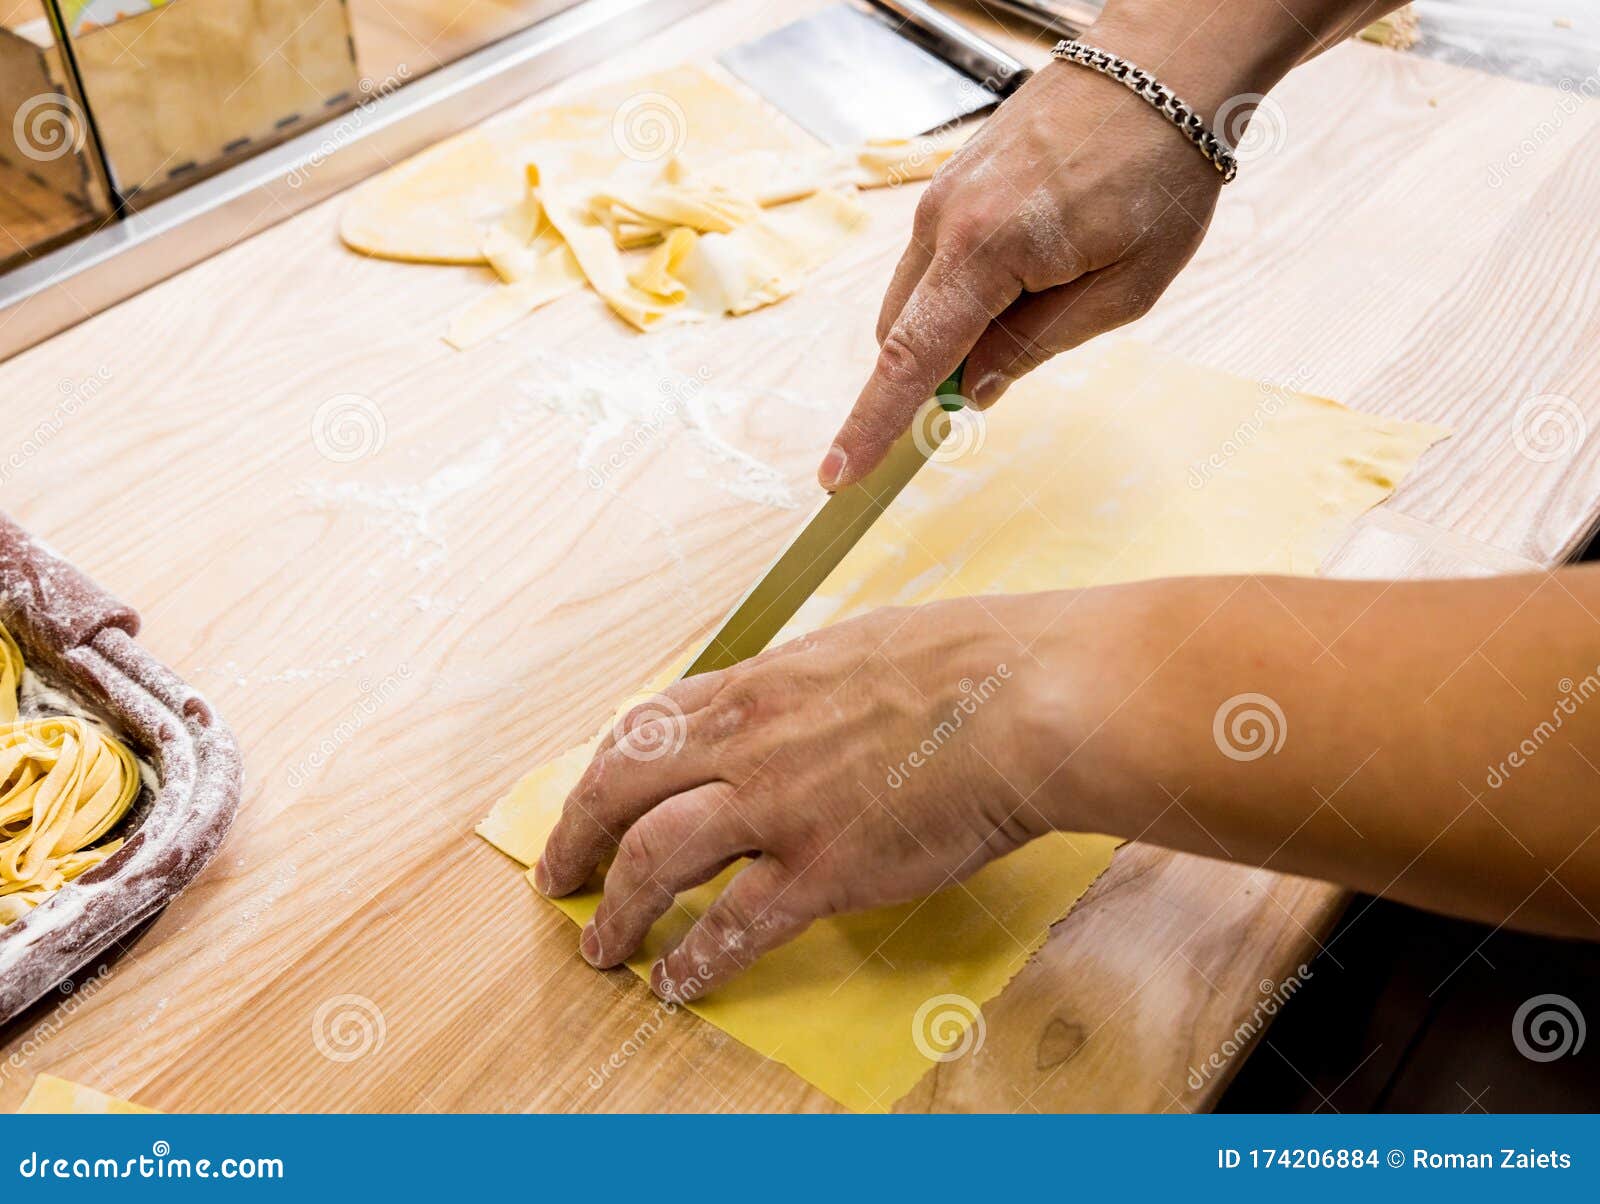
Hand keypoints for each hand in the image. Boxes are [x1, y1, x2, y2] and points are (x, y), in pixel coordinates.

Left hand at [534, 596, 1069, 999]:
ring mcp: (777, 806)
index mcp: (756, 684)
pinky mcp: (822, 868)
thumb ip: (805, 684)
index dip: (601, 771)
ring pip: (654, 858)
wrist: (1026, 697)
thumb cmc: (967, 661)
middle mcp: (746, 740)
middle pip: (619, 788)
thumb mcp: (859, 646)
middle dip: (575, 837)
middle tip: (558, 878)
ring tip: (601, 947)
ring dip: (617, 909)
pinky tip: (677, 984)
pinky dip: (695, 961)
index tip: (587, 800)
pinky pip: (734, 926)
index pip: (643, 727)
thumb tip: (791, 699)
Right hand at [818, 17, 1277, 488]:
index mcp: (985, 250)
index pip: (910, 360)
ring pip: (916, 298)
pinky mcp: (950, 182)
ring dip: (956, 326)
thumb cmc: (1160, 174)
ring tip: (1051, 288)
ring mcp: (940, 196)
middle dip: (936, 371)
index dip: (872, 426)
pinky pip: (934, 262)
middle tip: (1013, 364)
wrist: (1164, 67)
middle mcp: (944, 219)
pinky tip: (1034, 263)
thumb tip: (971, 390)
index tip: (838, 475)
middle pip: (901, 334)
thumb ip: (1036, 346)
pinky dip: (963, 289)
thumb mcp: (1124, 288)